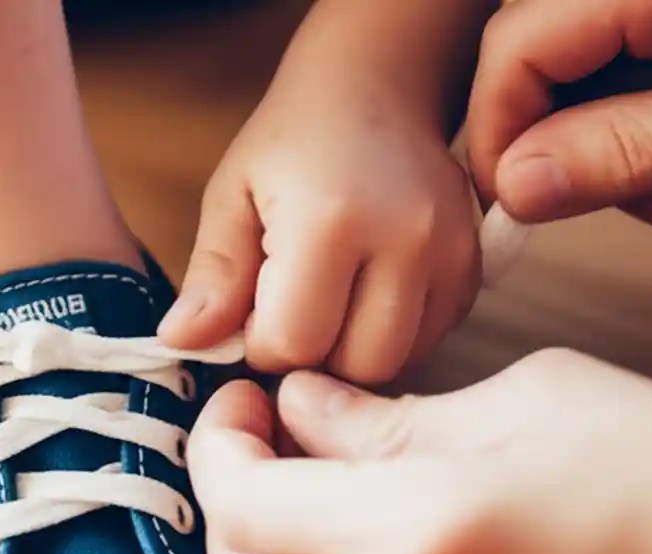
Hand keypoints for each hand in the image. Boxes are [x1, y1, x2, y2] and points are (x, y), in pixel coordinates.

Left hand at [159, 66, 479, 384]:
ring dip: (352, 355)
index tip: (252, 313)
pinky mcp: (471, 267)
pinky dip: (392, 338)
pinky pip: (429, 341)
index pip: (293, 344)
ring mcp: (447, 254)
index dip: (261, 345)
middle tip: (289, 313)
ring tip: (327, 305)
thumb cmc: (290, 143)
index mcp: (329, 220)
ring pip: (396, 363)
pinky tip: (365, 298)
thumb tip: (179, 340)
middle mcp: (402, 240)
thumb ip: (211, 276)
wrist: (374, 90)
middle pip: (352, 366)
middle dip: (310, 359)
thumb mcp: (231, 197)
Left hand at [188, 351, 651, 553]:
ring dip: (277, 545)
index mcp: (419, 536)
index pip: (244, 506)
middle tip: (261, 436)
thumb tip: (305, 408)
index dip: (218, 444)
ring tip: (322, 470)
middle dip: (224, 504)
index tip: (244, 400)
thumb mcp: (532, 400)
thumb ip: (390, 415)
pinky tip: (387, 520)